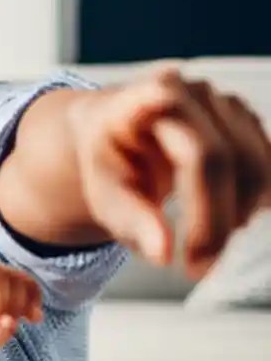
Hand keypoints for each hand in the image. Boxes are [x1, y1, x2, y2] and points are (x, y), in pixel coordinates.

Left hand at [69, 66, 270, 278]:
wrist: (126, 136)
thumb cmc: (112, 166)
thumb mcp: (105, 196)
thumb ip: (130, 221)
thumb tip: (163, 254)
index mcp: (134, 101)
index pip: (153, 100)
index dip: (158, 98)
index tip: (158, 95)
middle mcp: (186, 91)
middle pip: (215, 156)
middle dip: (212, 220)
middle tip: (197, 269)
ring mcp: (223, 101)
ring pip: (252, 162)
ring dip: (238, 216)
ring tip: (207, 252)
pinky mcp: (247, 119)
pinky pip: (266, 164)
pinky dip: (256, 201)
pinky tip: (231, 224)